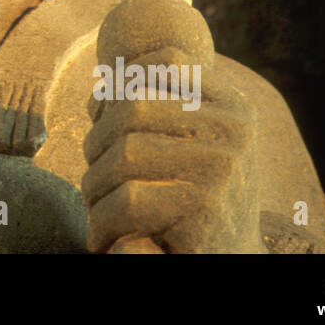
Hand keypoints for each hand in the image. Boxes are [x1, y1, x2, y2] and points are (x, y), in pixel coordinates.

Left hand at [83, 48, 259, 252]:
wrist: (229, 261)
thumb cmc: (193, 197)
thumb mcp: (186, 142)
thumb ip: (153, 107)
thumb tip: (99, 91)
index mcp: (233, 106)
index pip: (166, 62)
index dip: (121, 82)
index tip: (99, 115)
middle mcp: (234, 130)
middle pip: (134, 107)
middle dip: (97, 139)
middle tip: (91, 177)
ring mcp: (222, 167)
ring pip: (125, 153)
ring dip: (94, 184)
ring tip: (94, 208)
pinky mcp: (205, 208)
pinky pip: (129, 199)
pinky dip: (103, 221)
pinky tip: (102, 238)